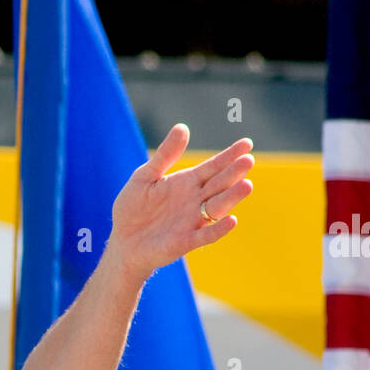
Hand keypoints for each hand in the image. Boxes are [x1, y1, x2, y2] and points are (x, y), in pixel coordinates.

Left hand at [107, 124, 253, 279]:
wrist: (122, 241)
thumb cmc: (133, 208)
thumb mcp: (145, 176)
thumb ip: (165, 155)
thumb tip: (183, 127)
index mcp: (186, 182)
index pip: (213, 166)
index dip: (229, 155)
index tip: (247, 143)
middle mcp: (195, 200)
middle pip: (219, 184)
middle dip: (233, 173)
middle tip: (247, 161)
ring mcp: (192, 221)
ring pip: (217, 208)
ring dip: (231, 198)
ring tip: (246, 185)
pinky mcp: (185, 242)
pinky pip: (205, 236)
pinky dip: (218, 229)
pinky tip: (231, 220)